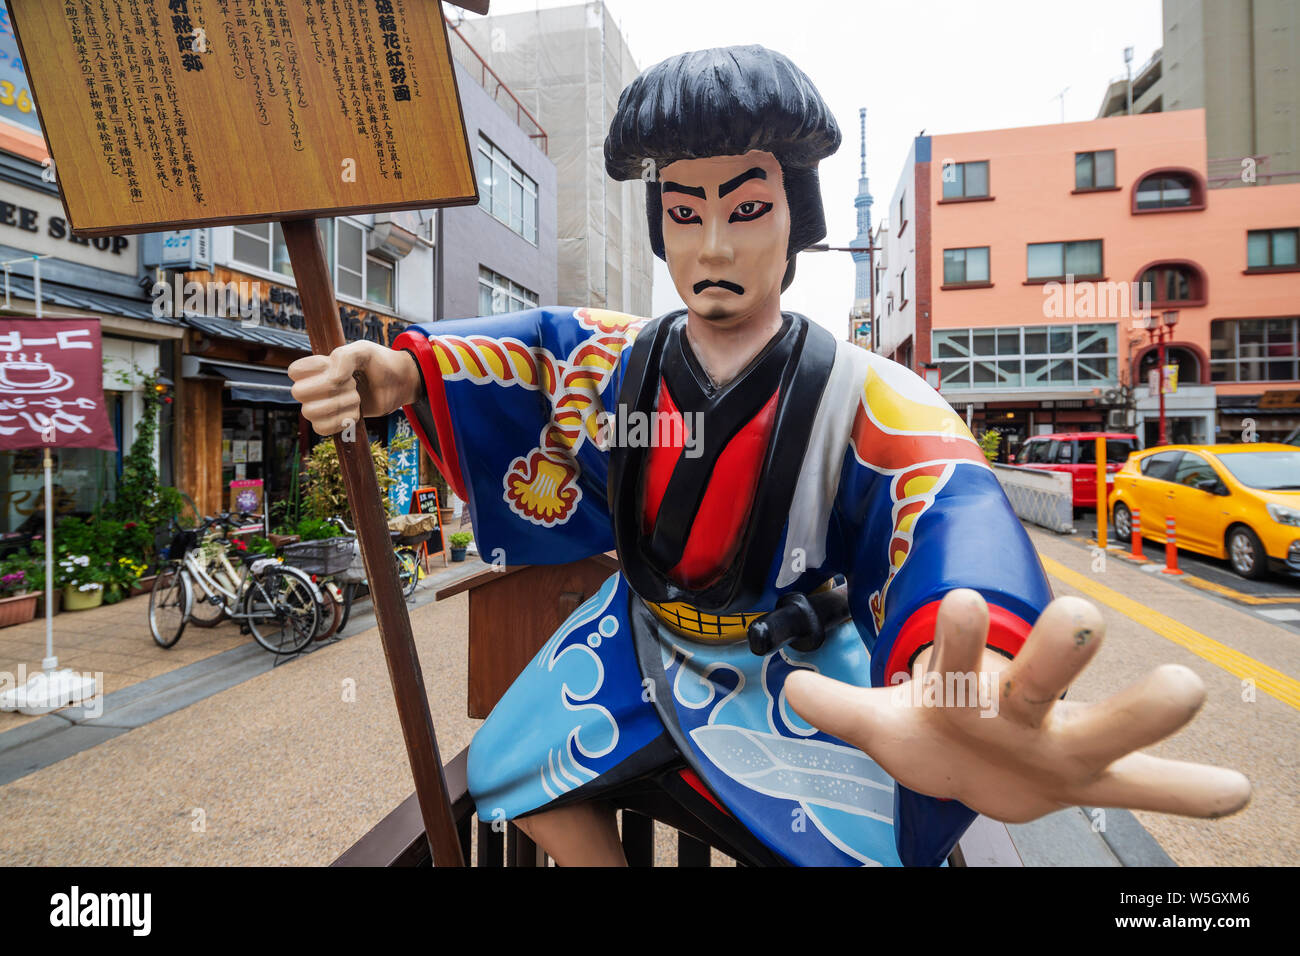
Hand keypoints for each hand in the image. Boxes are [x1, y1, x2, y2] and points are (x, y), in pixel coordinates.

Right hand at [288, 340, 420, 435]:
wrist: (398, 383)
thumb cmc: (379, 363)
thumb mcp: (363, 350)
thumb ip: (345, 356)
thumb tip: (332, 379)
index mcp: (317, 367)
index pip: (295, 372)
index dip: (314, 371)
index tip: (334, 366)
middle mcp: (315, 386)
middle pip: (299, 393)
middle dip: (329, 388)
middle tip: (352, 383)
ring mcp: (322, 406)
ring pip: (311, 412)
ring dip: (339, 405)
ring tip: (357, 397)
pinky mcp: (332, 422)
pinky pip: (321, 428)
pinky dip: (341, 421)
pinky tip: (355, 413)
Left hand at [784, 589, 1250, 822]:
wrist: (973, 776)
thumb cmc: (937, 738)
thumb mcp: (885, 730)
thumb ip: (842, 710)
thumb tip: (786, 691)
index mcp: (968, 693)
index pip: (963, 659)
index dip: (962, 635)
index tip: (966, 599)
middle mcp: (1021, 711)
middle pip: (1042, 678)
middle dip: (1056, 650)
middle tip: (1079, 616)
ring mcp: (1060, 745)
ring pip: (1107, 728)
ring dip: (1143, 709)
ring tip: (1186, 685)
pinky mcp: (1086, 783)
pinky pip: (1144, 790)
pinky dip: (1186, 791)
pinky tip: (1235, 794)